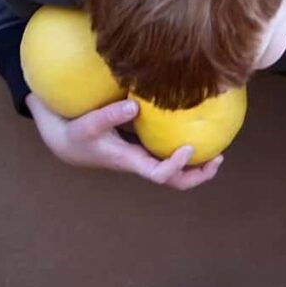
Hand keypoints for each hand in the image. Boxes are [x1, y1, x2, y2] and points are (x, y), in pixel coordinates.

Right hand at [26, 95, 222, 190]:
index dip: (176, 165)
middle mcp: (140, 164)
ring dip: (197, 166)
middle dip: (198, 175)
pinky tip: (198, 132)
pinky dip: (185, 150)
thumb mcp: (88, 124)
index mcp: (129, 162)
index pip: (158, 174)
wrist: (66, 142)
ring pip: (175, 172)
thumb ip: (109, 115)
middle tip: (218, 158)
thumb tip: (135, 105)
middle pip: (174, 181)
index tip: (189, 148)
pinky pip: (169, 155)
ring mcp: (143, 159)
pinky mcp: (143, 150)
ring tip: (218, 152)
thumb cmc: (77, 133)